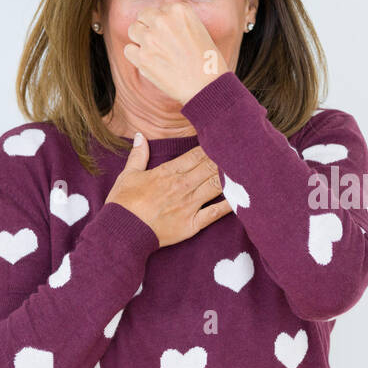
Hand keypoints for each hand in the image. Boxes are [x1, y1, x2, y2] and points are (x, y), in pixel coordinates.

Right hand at [105, 135, 231, 247]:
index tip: (223, 140)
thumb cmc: (123, 204)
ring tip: (245, 168)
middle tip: (240, 151)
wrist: (122, 232)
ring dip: (229, 176)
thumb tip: (141, 136)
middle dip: (225, 158)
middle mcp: (182, 186)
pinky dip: (230, 204)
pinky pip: (215, 213)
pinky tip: (242, 196)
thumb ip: (138, 155)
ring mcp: (189, 205)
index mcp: (168, 172)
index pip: (197, 155)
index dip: (212, 146)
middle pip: (210, 167)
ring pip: (215, 185)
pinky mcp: (193, 224)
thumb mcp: (128, 175)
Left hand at [124, 2, 229, 103]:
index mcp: (179, 10)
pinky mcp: (143, 57)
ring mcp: (151, 38)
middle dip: (149, 27)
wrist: (208, 87)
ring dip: (141, 40)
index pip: (159, 9)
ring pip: (133, 30)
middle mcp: (163, 20)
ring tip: (156, 53)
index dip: (163, 23)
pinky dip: (137, 56)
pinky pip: (129, 49)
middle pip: (142, 16)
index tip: (172, 36)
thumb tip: (165, 3)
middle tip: (161, 44)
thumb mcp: (199, 29)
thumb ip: (178, 18)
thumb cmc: (207, 61)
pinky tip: (151, 63)